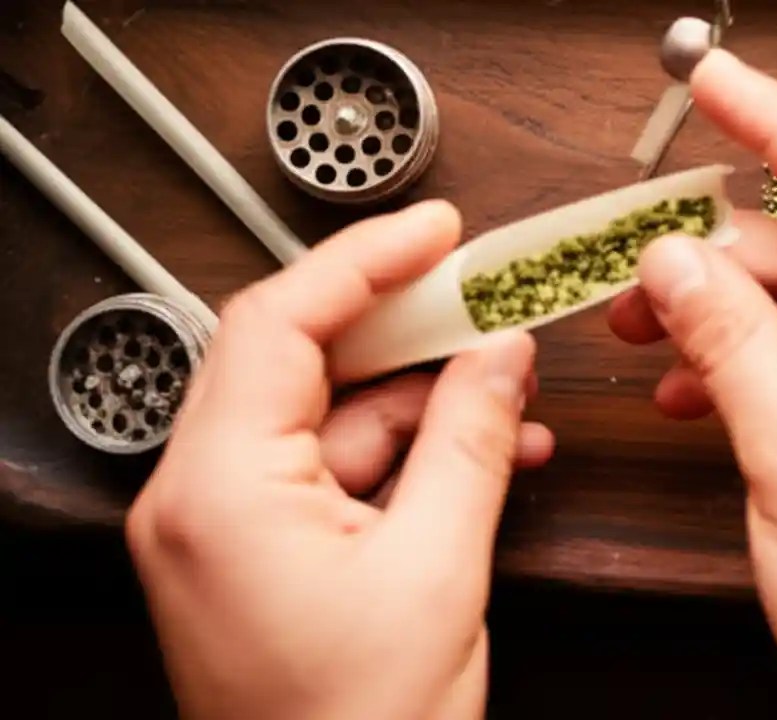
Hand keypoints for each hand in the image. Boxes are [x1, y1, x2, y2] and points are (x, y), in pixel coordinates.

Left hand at [125, 201, 553, 719]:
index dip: (365, 260)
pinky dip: (402, 453)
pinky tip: (480, 449)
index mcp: (219, 492)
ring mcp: (223, 527)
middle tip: (475, 293)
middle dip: (401, 326)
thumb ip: (473, 441)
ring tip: (507, 387)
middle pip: (298, 359)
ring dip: (418, 399)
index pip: (281, 322)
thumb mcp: (440, 568)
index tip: (432, 230)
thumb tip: (501, 357)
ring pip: (324, 415)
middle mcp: (198, 500)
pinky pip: (329, 469)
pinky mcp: (254, 551)